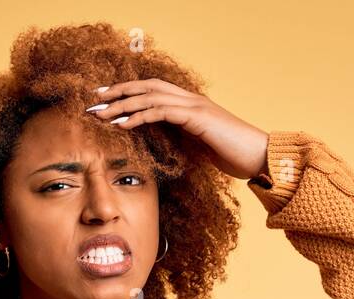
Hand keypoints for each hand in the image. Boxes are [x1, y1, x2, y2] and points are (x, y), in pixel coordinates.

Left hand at [87, 79, 268, 179]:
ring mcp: (194, 106)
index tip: (105, 100)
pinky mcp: (197, 118)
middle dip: (118, 92)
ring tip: (100, 113)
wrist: (259, 157)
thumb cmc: (232, 156)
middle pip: (147, 87)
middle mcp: (190, 100)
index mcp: (189, 105)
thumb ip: (180, 140)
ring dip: (122, 104)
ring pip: (150, 96)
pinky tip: (122, 124)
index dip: (128, 93)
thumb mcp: (199, 147)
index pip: (153, 91)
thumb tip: (159, 145)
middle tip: (94, 100)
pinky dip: (139, 116)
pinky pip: (162, 112)